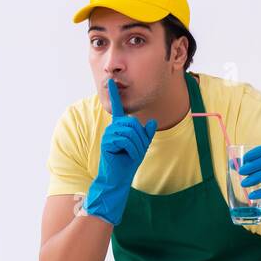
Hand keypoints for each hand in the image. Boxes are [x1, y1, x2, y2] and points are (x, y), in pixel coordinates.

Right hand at [84, 78, 156, 225]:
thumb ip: (147, 135)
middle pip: (133, 123)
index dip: (114, 95)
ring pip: (131, 131)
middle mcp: (113, 128)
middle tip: (138, 150)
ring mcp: (109, 134)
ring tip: (132, 155)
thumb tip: (153, 122)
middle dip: (141, 138)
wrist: (117, 178)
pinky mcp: (107, 142)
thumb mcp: (141, 147)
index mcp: (119, 127)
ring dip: (137, 145)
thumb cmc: (127, 163)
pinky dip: (131, 149)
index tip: (110, 82)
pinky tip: (125, 156)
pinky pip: (125, 140)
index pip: (117, 108)